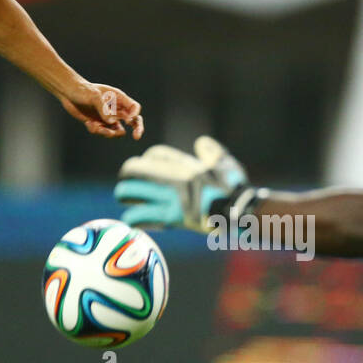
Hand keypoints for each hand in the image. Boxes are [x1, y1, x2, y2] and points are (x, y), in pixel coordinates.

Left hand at [58, 81, 142, 139]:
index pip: (134, 107)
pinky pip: (103, 132)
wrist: (69, 93)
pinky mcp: (99, 124)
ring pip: (118, 131)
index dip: (134, 115)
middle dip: (137, 129)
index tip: (128, 121)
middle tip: (136, 137)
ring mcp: (108, 118)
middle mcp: (116, 109)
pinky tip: (88, 123)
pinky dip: (96, 130)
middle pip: (133, 121)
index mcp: (118, 99)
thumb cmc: (83, 90)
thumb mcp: (93, 96)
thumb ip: (103, 109)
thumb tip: (111, 122)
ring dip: (109, 133)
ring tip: (97, 128)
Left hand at [115, 136, 253, 232]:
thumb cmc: (235, 189)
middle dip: (127, 173)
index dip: (146, 159)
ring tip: (124, 197)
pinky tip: (132, 219)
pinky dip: (133, 218)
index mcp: (185, 164)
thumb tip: (201, 142)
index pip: (155, 154)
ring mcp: (170, 197)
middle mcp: (173, 178)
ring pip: (131, 191)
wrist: (239, 213)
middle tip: (125, 179)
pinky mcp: (170, 217)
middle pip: (135, 168)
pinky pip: (140, 216)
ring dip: (124, 193)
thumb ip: (212, 152)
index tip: (146, 165)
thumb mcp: (226, 164)